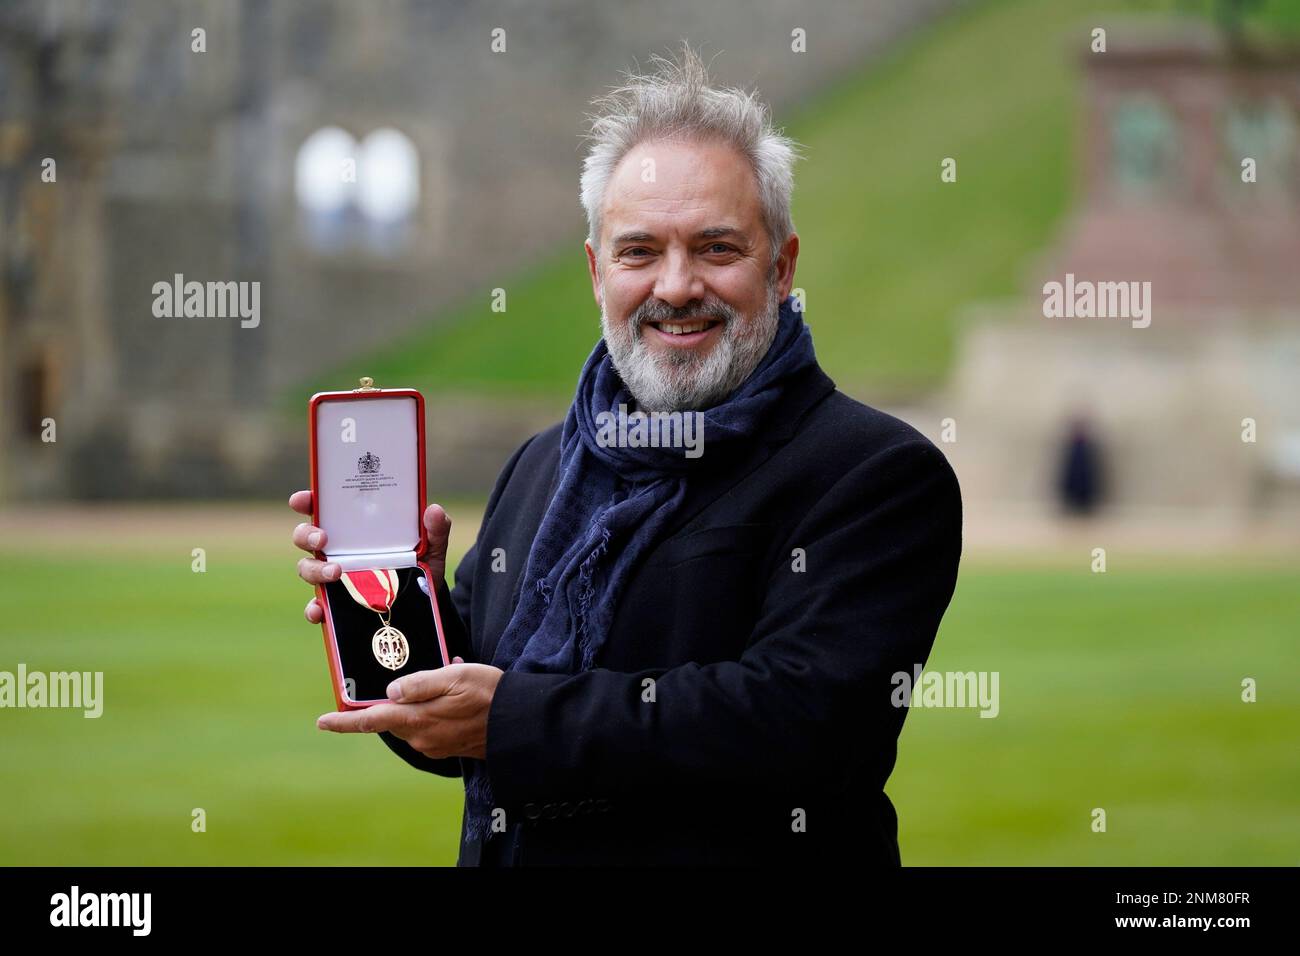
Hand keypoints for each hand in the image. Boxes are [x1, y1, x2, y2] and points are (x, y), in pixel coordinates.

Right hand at [288, 490, 453, 624]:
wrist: (428, 601)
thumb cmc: (423, 562)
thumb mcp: (432, 544)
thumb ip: (436, 528)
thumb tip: (434, 511)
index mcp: (354, 528)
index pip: (324, 508)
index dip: (308, 501)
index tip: (303, 499)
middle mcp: (339, 549)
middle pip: (305, 536)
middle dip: (306, 535)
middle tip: (322, 539)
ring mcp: (334, 576)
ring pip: (307, 569)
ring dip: (314, 570)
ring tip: (335, 573)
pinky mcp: (337, 603)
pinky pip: (317, 606)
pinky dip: (314, 609)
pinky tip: (320, 611)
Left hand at [315, 663, 503, 760]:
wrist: (518, 723)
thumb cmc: (489, 693)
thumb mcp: (455, 676)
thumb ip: (420, 683)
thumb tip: (389, 691)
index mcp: (418, 719)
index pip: (372, 720)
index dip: (344, 721)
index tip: (322, 721)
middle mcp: (421, 737)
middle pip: (390, 718)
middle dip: (390, 701)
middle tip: (411, 676)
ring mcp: (433, 744)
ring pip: (409, 720)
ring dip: (415, 702)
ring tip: (442, 677)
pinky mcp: (445, 746)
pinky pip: (426, 725)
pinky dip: (429, 709)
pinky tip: (450, 695)